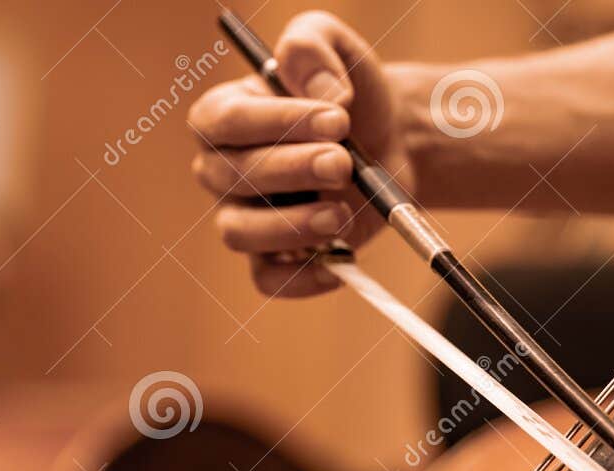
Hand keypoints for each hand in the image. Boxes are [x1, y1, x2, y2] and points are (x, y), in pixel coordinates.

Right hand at [189, 11, 405, 296]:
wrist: (389, 143)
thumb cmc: (352, 96)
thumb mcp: (336, 48)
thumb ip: (314, 46)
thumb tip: (323, 92)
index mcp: (224, 114)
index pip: (229, 122)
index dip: (280, 123)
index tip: (337, 118)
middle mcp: (223, 170)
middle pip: (235, 178)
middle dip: (293, 170)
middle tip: (344, 163)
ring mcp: (245, 217)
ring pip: (240, 232)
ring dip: (292, 226)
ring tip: (341, 214)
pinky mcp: (277, 257)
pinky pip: (270, 280)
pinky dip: (304, 278)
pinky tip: (342, 259)